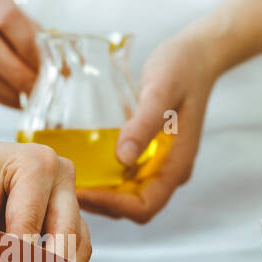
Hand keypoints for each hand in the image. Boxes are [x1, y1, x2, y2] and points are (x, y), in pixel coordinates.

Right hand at [0, 0, 39, 107]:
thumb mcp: (8, 7)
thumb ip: (34, 34)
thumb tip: (64, 70)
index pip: (6, 16)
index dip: (28, 46)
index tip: (45, 67)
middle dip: (17, 73)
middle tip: (38, 90)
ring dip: (6, 90)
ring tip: (27, 99)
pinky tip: (11, 98)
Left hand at [78, 31, 218, 223]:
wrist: (196, 54)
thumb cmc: (182, 68)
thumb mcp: (161, 91)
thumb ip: (144, 124)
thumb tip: (123, 158)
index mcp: (176, 165)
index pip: (144, 207)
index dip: (112, 206)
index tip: (81, 191)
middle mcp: (166, 172)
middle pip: (131, 207)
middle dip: (99, 203)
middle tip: (65, 187)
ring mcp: (156, 164)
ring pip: (125, 195)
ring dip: (98, 193)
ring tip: (68, 179)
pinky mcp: (146, 153)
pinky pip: (123, 177)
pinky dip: (102, 178)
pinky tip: (81, 164)